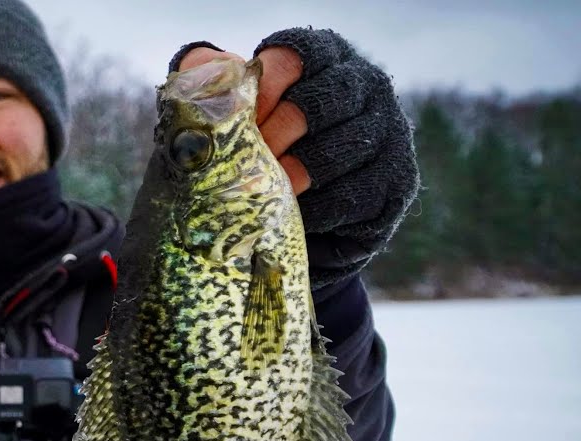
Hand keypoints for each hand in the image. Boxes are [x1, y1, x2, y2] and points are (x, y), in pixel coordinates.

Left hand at [169, 30, 419, 288]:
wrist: (285, 219)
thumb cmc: (251, 152)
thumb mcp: (224, 113)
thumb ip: (210, 78)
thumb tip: (212, 65)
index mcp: (323, 58)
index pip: (297, 54)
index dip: (262, 87)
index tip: (241, 119)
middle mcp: (365, 85)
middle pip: (324, 99)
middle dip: (278, 132)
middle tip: (250, 159)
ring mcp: (389, 130)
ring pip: (342, 148)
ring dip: (294, 175)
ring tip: (265, 190)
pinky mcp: (397, 179)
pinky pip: (354, 194)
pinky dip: (315, 209)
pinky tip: (292, 214)